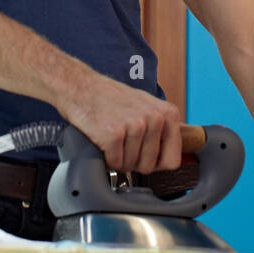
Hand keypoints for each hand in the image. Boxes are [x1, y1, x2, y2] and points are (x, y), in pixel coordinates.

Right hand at [62, 75, 183, 173]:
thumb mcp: (146, 106)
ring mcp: (135, 126)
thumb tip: (171, 158)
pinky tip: (103, 141)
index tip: (145, 156)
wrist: (80, 86)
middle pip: (149, 166)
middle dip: (134, 161)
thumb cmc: (110, 97)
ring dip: (118, 158)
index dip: (156, 163)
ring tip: (112, 138)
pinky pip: (114, 163)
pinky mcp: (114, 134)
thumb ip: (161, 129)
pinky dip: (106, 158)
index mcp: (167, 113)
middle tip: (123, 143)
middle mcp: (154, 118)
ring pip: (131, 166)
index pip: (173, 160)